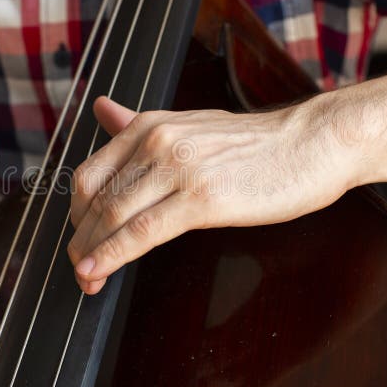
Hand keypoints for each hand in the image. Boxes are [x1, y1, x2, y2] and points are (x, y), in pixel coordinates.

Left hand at [67, 96, 356, 294]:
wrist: (310, 143)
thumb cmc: (255, 143)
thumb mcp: (188, 124)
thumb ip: (138, 124)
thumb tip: (101, 108)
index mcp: (148, 125)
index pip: (90, 174)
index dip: (76, 213)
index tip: (79, 237)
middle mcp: (156, 142)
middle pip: (95, 199)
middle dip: (81, 239)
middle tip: (77, 266)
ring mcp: (178, 168)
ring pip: (114, 216)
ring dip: (91, 253)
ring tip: (85, 277)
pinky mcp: (202, 198)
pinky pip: (143, 232)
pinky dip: (112, 255)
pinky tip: (98, 272)